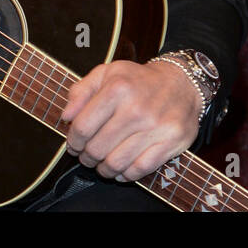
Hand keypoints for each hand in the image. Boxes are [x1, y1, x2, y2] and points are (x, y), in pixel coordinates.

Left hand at [59, 59, 202, 181]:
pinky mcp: (170, 141)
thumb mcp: (107, 73)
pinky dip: (125, 175)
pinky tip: (121, 169)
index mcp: (117, 88)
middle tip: (87, 156)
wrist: (181, 83)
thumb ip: (81, 91)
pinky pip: (140, 169)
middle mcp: (136, 108)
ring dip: (103, 169)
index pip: (83, 127)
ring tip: (102, 165)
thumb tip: (66, 116)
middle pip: (97, 148)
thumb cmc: (139, 80)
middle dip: (86, 157)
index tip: (74, 145)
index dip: (73, 141)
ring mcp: (154, 127)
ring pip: (116, 163)